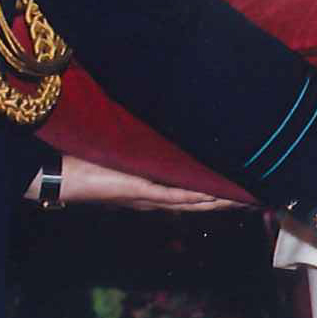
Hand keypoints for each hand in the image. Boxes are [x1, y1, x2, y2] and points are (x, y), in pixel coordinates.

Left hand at [36, 154, 245, 211]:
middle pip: (198, 200)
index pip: (190, 189)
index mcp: (149, 186)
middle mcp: (152, 195)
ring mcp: (146, 196)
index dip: (217, 188)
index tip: (244, 182)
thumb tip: (161, 116)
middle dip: (227, 197)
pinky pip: (172, 195)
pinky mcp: (138, 191)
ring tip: (247, 197)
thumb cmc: (83, 159)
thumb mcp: (119, 147)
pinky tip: (214, 194)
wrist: (56, 175)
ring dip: (218, 200)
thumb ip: (140, 140)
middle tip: (260, 194)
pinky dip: (194, 196)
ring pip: (191, 201)